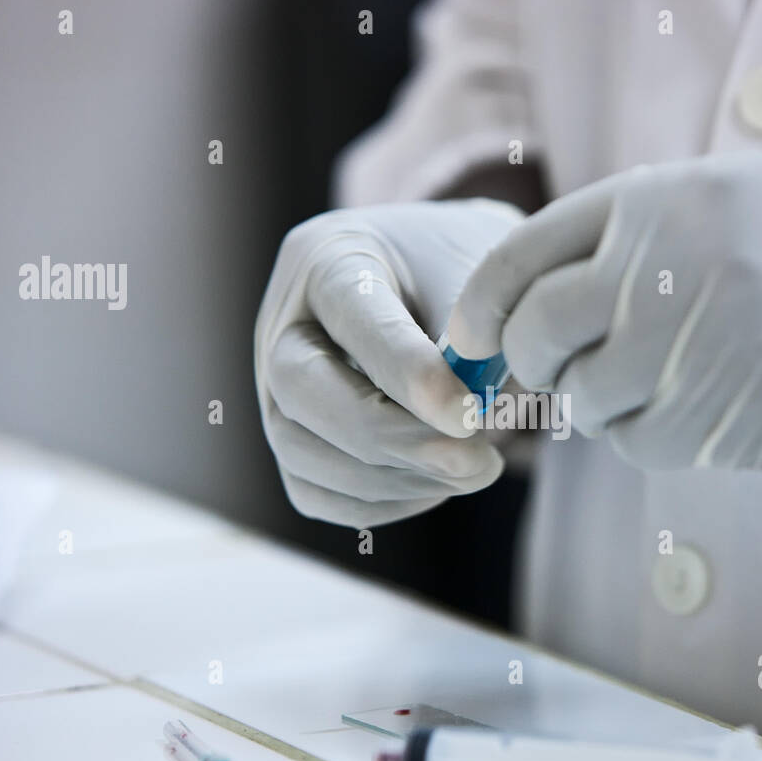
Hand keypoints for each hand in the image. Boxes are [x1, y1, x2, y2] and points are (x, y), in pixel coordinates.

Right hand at [255, 200, 521, 525]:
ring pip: (301, 452)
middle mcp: (284, 322)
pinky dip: (383, 503)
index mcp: (330, 257)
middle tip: (476, 460)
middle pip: (298, 388)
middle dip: (391, 438)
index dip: (409, 375)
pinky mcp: (293, 440)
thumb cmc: (467, 275)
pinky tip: (440, 482)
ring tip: (474, 468)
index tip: (469, 417)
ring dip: (395, 479)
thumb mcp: (487, 273)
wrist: (449, 290)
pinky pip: (316, 494)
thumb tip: (474, 406)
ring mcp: (274, 387)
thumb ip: (479, 328)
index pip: (352, 316)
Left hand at [449, 153, 761, 473]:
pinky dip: (657, 438)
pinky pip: (650, 447)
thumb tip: (530, 311)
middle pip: (538, 338)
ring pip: (591, 406)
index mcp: (661, 199)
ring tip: (667, 380)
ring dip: (607, 407)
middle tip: (561, 371)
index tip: (468, 342)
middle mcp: (669, 268)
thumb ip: (632, 240)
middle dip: (534, 366)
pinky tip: (710, 407)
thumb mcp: (728, 199)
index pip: (519, 259)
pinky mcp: (740, 418)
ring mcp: (703, 347)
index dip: (479, 310)